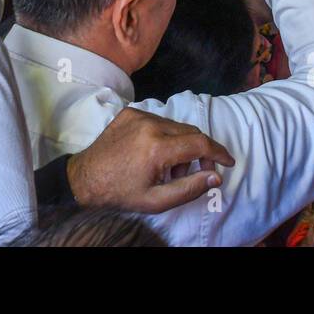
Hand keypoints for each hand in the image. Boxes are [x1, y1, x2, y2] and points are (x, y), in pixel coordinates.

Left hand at [66, 108, 234, 213]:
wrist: (85, 179)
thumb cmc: (121, 193)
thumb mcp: (156, 201)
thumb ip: (189, 188)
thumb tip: (216, 176)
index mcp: (157, 147)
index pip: (200, 143)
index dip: (218, 153)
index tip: (228, 162)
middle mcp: (150, 124)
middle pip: (191, 132)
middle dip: (199, 152)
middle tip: (193, 173)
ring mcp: (139, 115)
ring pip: (176, 126)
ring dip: (181, 144)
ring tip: (168, 168)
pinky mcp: (130, 112)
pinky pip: (159, 121)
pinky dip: (165, 136)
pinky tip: (154, 154)